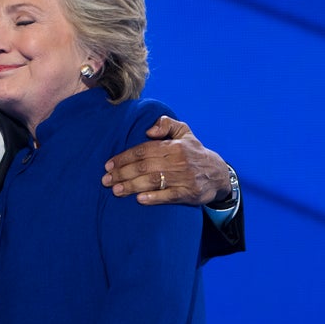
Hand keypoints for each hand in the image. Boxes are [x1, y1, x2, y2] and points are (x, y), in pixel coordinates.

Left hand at [101, 115, 230, 205]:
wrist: (218, 174)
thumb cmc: (194, 152)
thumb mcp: (184, 132)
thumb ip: (166, 124)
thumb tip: (149, 129)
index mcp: (173, 145)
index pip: (143, 150)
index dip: (124, 157)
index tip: (108, 165)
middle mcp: (178, 160)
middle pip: (144, 166)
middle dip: (122, 173)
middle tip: (106, 180)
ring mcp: (183, 178)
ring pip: (153, 181)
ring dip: (132, 186)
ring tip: (116, 191)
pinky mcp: (188, 193)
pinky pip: (169, 196)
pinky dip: (154, 197)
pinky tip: (139, 199)